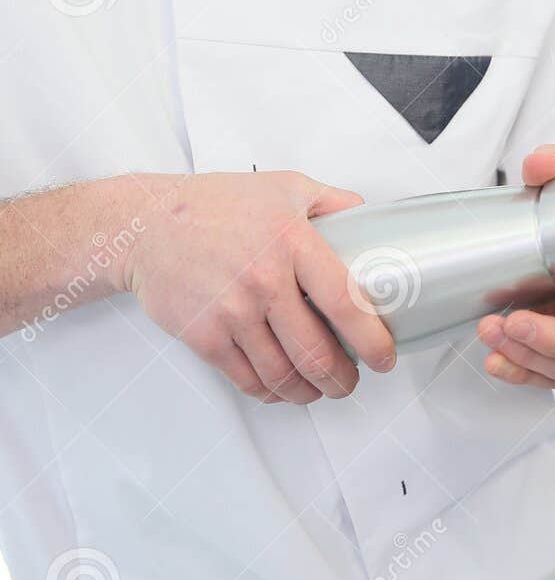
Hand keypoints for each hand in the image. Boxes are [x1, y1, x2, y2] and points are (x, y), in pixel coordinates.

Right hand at [124, 171, 396, 403]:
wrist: (146, 224)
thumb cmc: (215, 205)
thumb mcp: (284, 186)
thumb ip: (332, 202)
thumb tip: (369, 217)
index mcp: (292, 242)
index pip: (344, 302)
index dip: (372, 340)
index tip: (384, 357)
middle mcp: (263, 280)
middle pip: (316, 353)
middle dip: (342, 379)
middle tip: (351, 381)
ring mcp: (232, 312)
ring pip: (283, 375)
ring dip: (309, 392)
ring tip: (320, 389)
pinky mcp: (205, 336)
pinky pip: (247, 380)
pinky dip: (272, 393)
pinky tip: (282, 388)